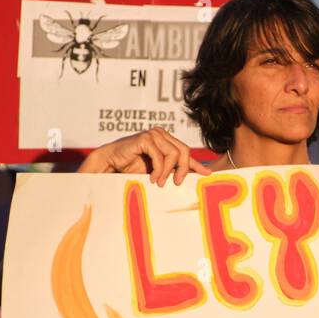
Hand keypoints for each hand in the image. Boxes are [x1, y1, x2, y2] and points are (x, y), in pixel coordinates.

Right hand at [78, 128, 212, 184]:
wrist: (111, 163)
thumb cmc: (132, 167)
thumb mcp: (157, 171)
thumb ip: (172, 170)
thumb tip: (191, 177)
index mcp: (166, 140)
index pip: (186, 151)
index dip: (196, 163)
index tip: (207, 174)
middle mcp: (161, 134)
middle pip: (184, 151)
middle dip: (183, 169)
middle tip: (177, 183)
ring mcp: (153, 134)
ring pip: (174, 154)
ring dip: (168, 172)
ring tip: (160, 182)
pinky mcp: (145, 138)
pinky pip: (161, 156)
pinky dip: (159, 170)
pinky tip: (153, 178)